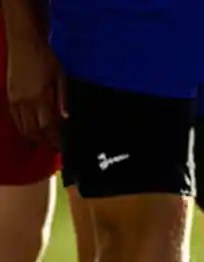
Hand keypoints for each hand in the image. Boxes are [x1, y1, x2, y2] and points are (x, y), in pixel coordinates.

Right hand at [5, 32, 63, 147]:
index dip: (54, 140)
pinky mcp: (10, 96)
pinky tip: (32, 131)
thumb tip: (65, 118)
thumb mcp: (61, 78)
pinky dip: (24, 128)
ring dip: (34, 138)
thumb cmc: (45, 58)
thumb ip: (62, 99)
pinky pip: (16, 119)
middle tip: (56, 147)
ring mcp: (15, 99)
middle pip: (33, 131)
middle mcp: (24, 101)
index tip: (63, 147)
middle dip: (45, 142)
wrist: (24, 43)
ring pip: (23, 127)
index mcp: (39, 97)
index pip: (47, 127)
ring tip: (45, 142)